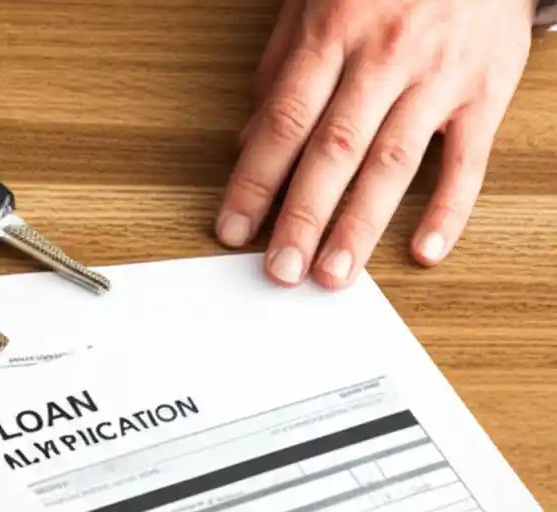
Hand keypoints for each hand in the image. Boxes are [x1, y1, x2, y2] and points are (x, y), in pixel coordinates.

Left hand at [216, 0, 535, 288]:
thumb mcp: (315, 3)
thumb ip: (279, 71)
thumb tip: (248, 143)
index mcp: (333, 31)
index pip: (283, 121)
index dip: (254, 182)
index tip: (234, 229)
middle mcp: (385, 55)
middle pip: (334, 150)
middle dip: (302, 217)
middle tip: (280, 270)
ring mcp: (438, 76)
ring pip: (393, 163)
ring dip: (359, 226)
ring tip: (333, 274)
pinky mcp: (486, 90)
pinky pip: (467, 160)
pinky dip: (448, 209)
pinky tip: (423, 250)